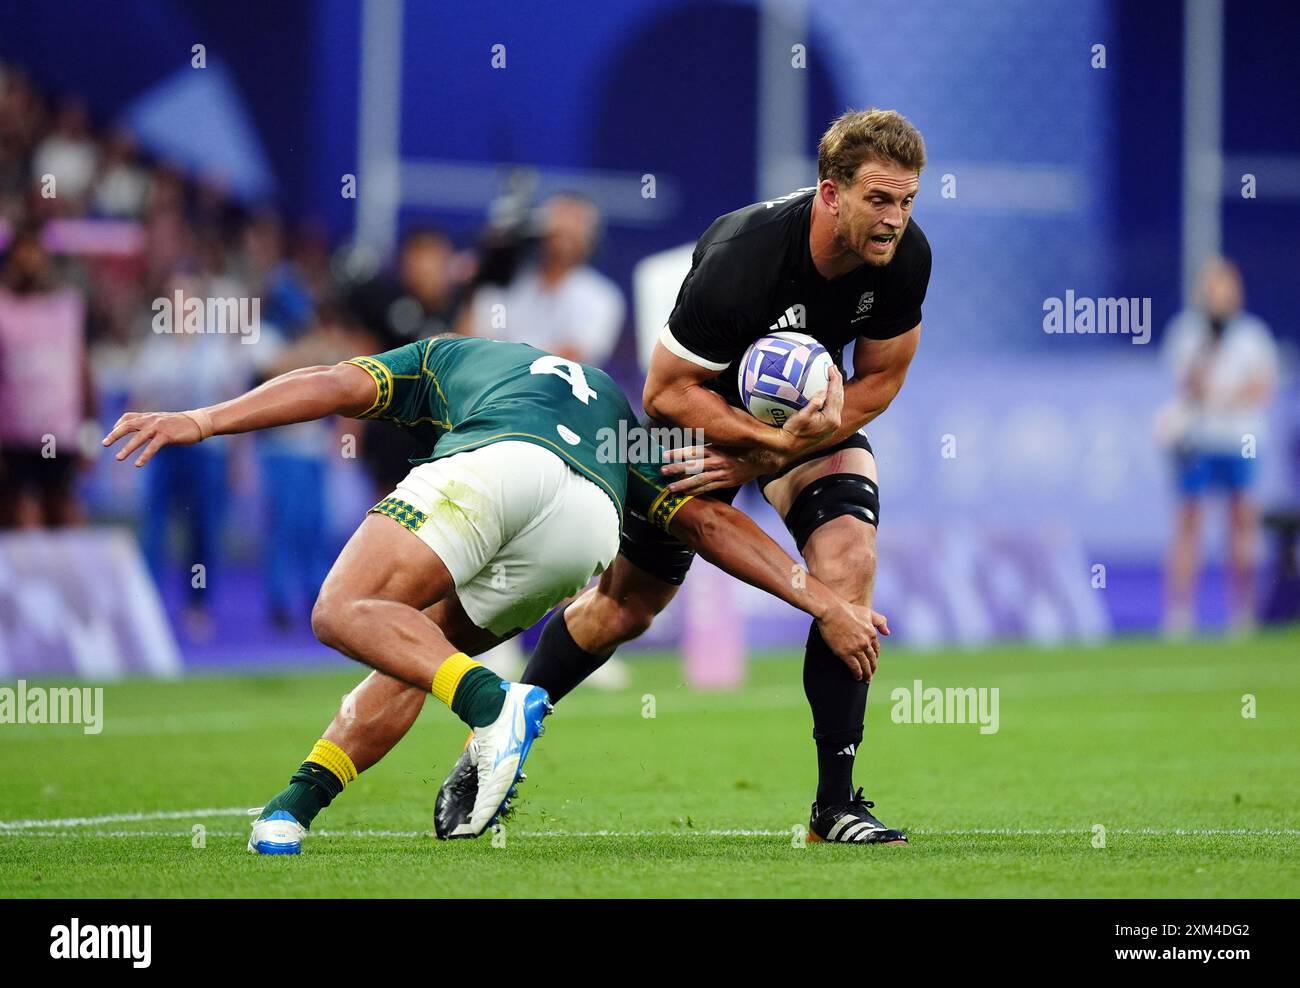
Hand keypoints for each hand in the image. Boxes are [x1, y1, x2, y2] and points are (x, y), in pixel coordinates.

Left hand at [102, 411, 204, 466]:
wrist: (197, 422)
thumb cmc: (180, 423)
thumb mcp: (163, 420)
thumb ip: (151, 423)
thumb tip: (141, 431)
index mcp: (149, 416)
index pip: (128, 417)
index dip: (118, 425)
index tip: (112, 434)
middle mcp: (151, 419)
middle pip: (128, 425)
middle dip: (115, 435)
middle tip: (104, 444)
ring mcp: (159, 427)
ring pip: (138, 437)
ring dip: (127, 448)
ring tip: (118, 458)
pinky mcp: (167, 435)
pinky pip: (153, 446)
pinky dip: (145, 455)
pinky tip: (138, 464)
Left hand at [660, 444, 781, 494]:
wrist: (766, 457)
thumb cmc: (746, 444)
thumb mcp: (729, 436)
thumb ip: (713, 436)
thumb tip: (698, 428)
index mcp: (717, 448)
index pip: (693, 450)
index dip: (678, 453)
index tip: (664, 454)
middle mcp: (717, 461)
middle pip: (693, 466)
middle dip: (676, 469)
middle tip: (662, 471)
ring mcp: (722, 473)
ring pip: (699, 480)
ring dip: (683, 484)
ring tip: (670, 488)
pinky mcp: (727, 482)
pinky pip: (709, 488)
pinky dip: (697, 491)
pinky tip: (686, 494)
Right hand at [780, 365, 843, 456]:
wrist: (791, 445)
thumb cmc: (794, 430)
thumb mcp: (802, 416)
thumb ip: (814, 404)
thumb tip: (822, 392)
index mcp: (831, 418)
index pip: (835, 394)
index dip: (834, 380)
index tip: (832, 368)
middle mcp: (835, 421)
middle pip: (840, 396)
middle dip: (838, 381)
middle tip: (834, 368)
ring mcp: (833, 424)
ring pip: (838, 401)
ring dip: (836, 388)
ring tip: (833, 376)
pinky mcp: (829, 425)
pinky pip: (834, 406)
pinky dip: (833, 396)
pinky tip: (828, 391)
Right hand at [815, 598, 882, 681]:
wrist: (831, 610)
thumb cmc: (847, 609)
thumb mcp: (867, 612)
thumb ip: (879, 621)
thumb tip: (888, 633)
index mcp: (871, 633)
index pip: (876, 649)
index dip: (875, 658)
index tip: (873, 663)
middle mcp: (866, 642)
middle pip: (872, 659)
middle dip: (872, 669)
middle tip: (871, 675)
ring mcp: (856, 648)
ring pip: (865, 665)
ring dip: (867, 674)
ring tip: (866, 680)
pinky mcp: (845, 653)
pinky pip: (854, 667)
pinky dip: (857, 674)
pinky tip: (857, 677)